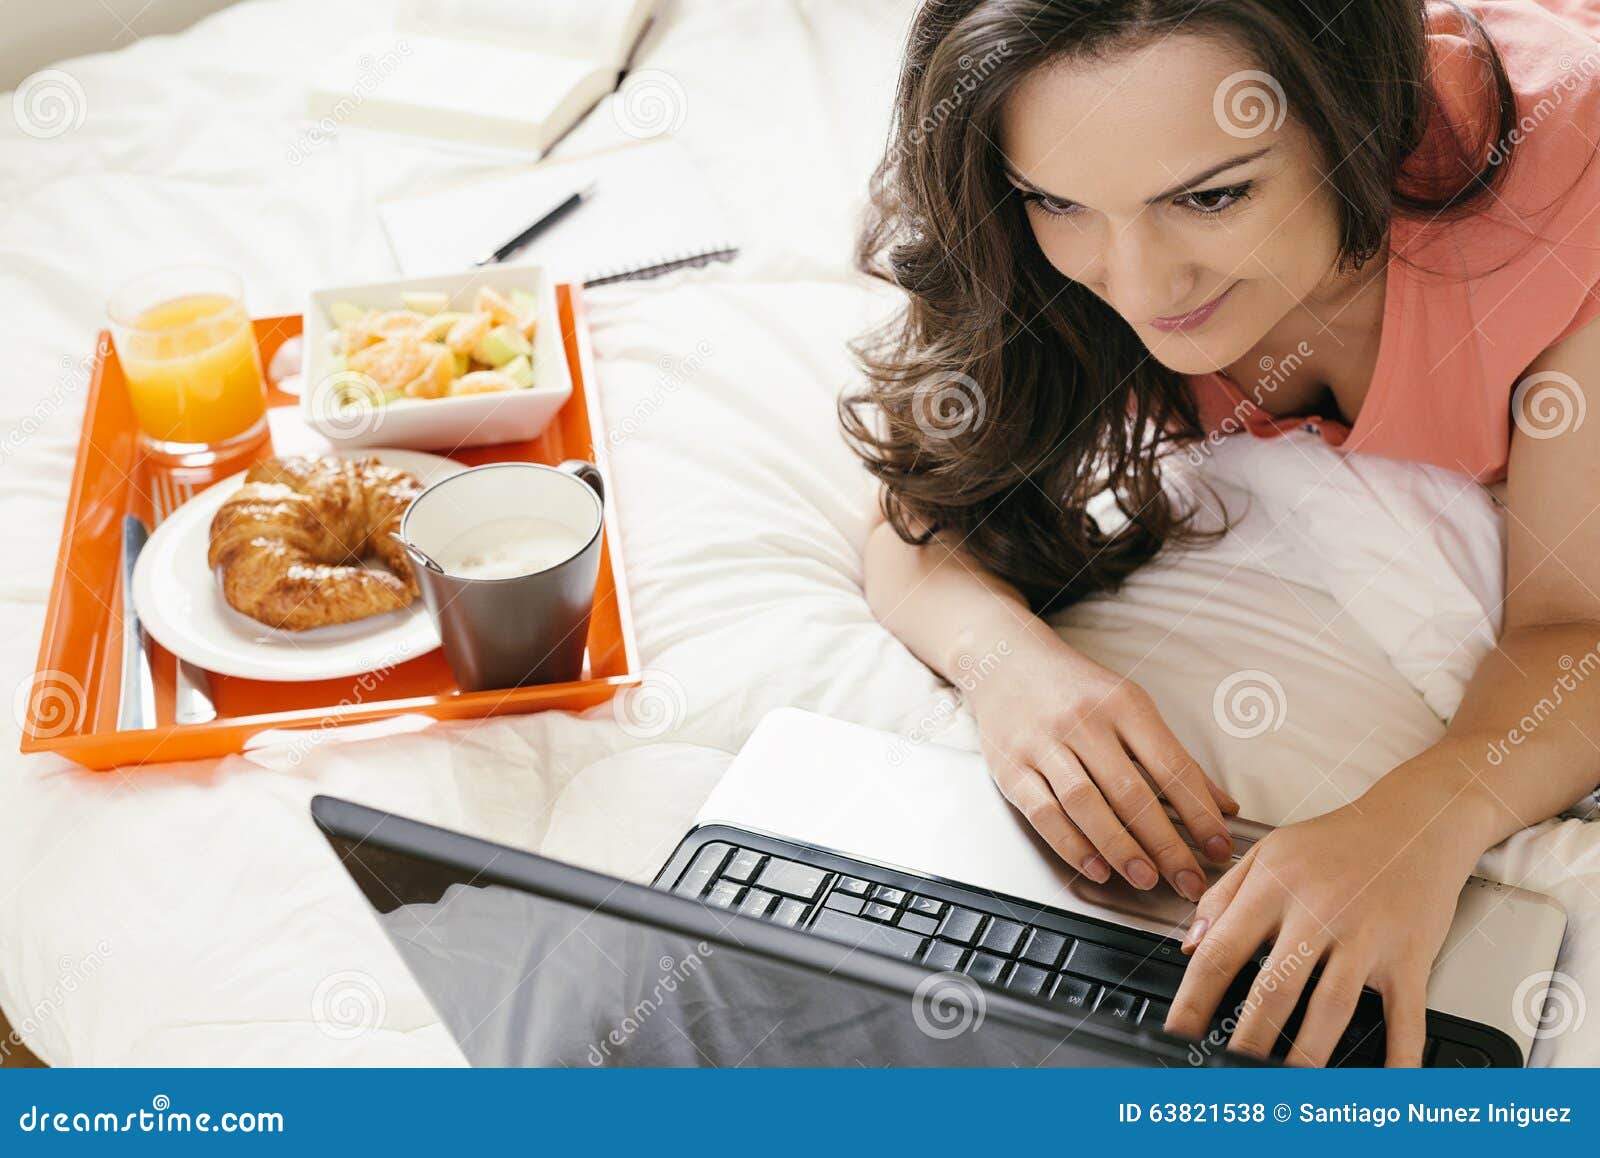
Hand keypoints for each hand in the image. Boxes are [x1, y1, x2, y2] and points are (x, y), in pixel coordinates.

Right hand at [967, 632, 1237, 899]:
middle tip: (1190, 881)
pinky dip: (1071, 845)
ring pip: (1086, 804)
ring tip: (1147, 879)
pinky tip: (1096, 868)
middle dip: (1166, 844)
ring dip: (1120, 849)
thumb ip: (1174, 757)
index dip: (1199, 812)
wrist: (1003, 659)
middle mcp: (1083, 721)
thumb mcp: (1130, 706)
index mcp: (1122, 703)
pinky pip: (1043, 813)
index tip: (1219, 848)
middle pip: (1131, 792)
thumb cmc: (1074, 687)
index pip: (1170, 766)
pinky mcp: (1010, 767)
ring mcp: (1043, 744)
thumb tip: (1223, 807)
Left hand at [1164, 795, 1479, 1065]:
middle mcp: (1318, 913)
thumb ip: (1223, 897)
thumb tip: (1189, 947)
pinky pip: (1405, 1016)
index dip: (1194, 998)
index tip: (1177, 1031)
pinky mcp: (1409, 955)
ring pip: (1330, 1007)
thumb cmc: (1340, 838)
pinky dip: (1400, 1058)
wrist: (1418, 818)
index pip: (1222, 951)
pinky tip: (1387, 1088)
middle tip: (1227, 1075)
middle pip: (1274, 989)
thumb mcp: (1268, 850)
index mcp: (1275, 888)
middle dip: (1246, 1040)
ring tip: (1285, 1090)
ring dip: (1305, 1056)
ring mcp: (1366, 938)